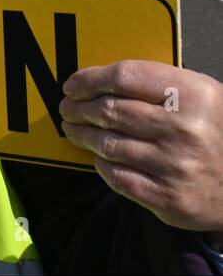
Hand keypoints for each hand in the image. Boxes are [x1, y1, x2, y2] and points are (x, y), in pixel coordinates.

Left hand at [60, 60, 222, 236]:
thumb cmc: (216, 132)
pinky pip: (118, 176)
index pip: (123, 77)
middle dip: (79, 108)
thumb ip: (155, 85)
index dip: (89, 80)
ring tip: (73, 130)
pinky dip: (102, 165)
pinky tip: (99, 158)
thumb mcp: (201, 96)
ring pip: (108, 144)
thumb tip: (98, 81)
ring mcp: (176, 165)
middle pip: (109, 111)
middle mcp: (184, 129)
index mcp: (193, 95)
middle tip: (68, 108)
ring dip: (82, 135)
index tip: (72, 85)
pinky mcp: (169, 198)